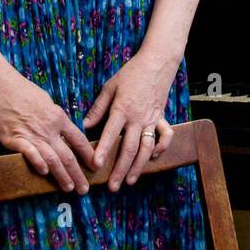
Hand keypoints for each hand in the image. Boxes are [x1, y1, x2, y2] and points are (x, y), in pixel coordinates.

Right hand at [0, 71, 96, 194]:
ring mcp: (32, 134)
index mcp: (58, 117)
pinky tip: (44, 173)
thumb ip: (55, 117)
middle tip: (85, 189)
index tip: (95, 167)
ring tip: (69, 188)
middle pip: (68, 155)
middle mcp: (48, 128)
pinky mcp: (14, 139)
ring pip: (52, 160)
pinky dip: (38, 164)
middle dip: (78, 174)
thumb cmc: (21, 90)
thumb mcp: (46, 101)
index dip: (89, 155)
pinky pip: (30, 154)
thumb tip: (63, 130)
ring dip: (62, 176)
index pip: (79, 140)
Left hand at [82, 48, 178, 191]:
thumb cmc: (131, 73)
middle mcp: (138, 118)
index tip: (96, 165)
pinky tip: (152, 158)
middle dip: (119, 169)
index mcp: (122, 109)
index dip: (103, 150)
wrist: (157, 63)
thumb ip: (98, 108)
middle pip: (129, 148)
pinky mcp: (162, 117)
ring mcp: (152, 119)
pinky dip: (161, 148)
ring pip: (146, 148)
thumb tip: (84, 125)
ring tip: (129, 181)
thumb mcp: (110, 87)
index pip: (110, 134)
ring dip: (138, 167)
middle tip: (112, 186)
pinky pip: (165, 136)